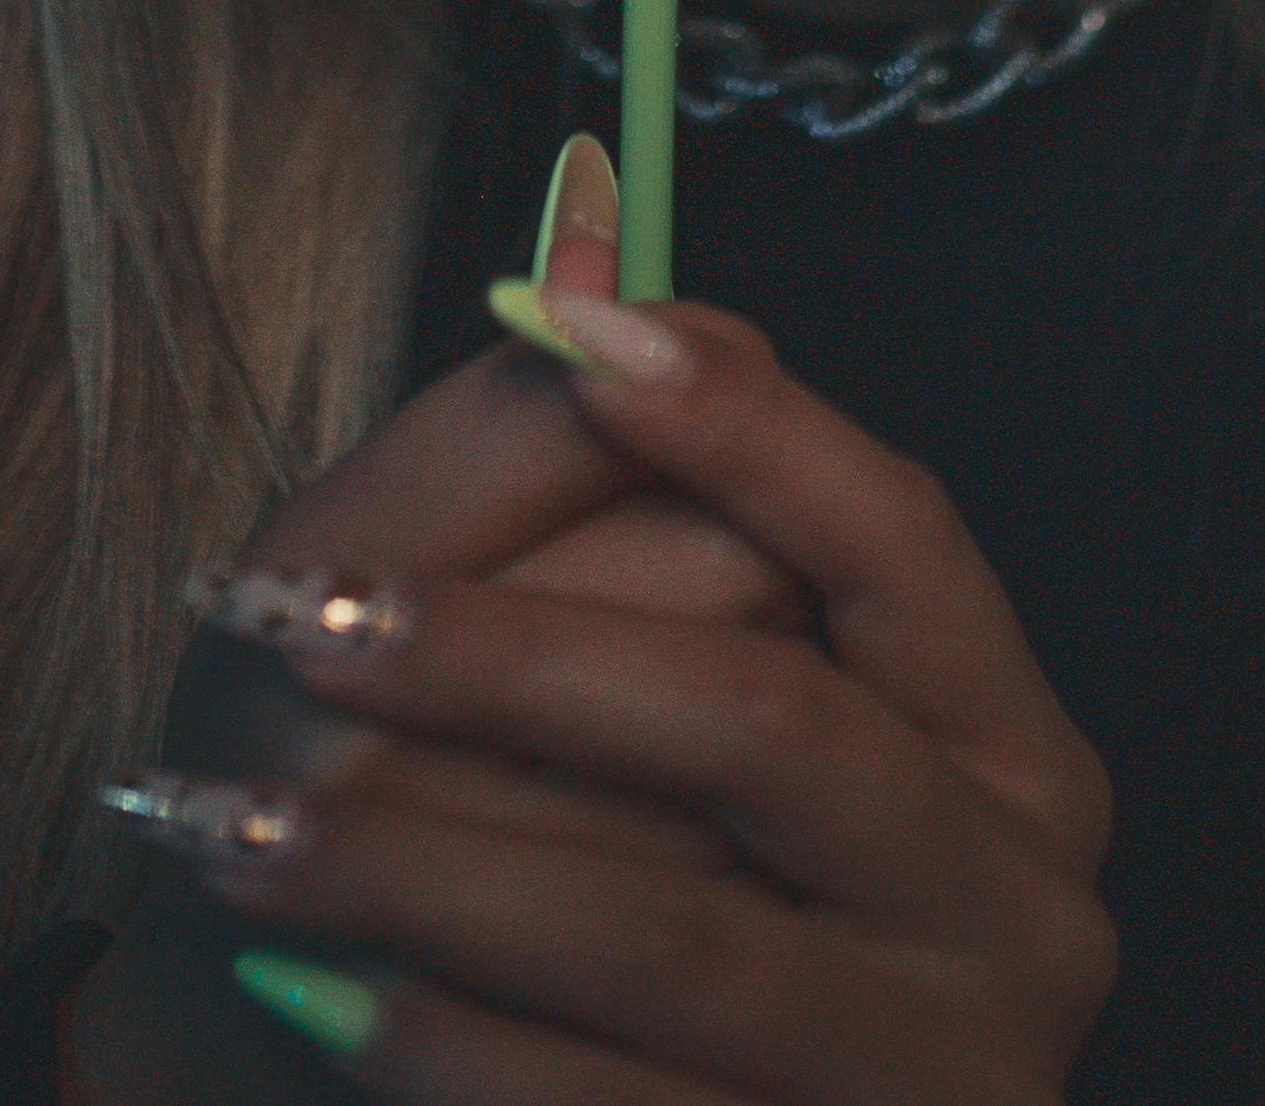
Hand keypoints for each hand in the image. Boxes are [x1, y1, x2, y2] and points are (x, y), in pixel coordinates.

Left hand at [107, 286, 1117, 1102]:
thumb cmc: (639, 875)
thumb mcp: (658, 668)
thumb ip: (641, 470)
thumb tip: (582, 244)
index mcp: (1006, 746)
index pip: (897, 538)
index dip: (748, 426)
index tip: (577, 331)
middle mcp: (1019, 913)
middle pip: (767, 727)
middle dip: (519, 662)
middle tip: (310, 624)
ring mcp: (937, 1086)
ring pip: (667, 934)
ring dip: (432, 867)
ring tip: (245, 823)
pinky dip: (446, 1043)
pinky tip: (314, 991)